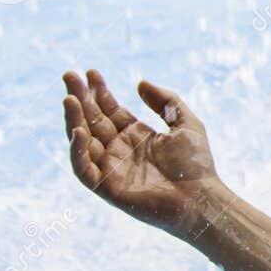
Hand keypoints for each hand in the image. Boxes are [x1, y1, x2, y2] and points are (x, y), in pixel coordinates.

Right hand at [62, 69, 220, 233]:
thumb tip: (140, 83)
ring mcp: (112, 169)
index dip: (98, 91)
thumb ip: (166, 101)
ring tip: (70, 99)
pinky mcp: (107, 188)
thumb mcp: (186, 124)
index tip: (90, 71)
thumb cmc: (197, 166)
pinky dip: (77, 151)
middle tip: (69, 75)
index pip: (109, 110)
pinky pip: (83, 169)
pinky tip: (78, 131)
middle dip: (79, 98)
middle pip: (92, 120)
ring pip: (82, 141)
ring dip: (73, 119)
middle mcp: (120, 151)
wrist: (201, 199)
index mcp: (136, 136)